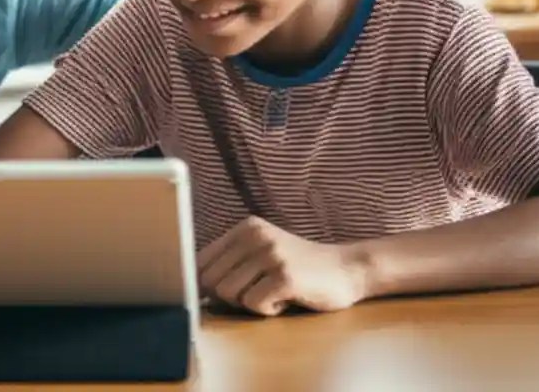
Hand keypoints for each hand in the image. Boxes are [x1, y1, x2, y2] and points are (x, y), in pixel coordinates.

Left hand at [197, 216, 366, 316]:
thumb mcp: (262, 253)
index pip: (201, 261)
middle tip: (257, 292)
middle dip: (229, 297)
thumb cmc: (300, 267)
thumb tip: (192, 287)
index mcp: (245, 228)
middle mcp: (255, 236)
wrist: (347, 269)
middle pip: (212, 281)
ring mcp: (271, 255)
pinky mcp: (285, 276)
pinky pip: (255, 305)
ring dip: (251, 303)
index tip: (214, 295)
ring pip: (230, 295)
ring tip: (273, 292)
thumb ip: (230, 263)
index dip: (202, 284)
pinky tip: (287, 298)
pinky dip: (269, 310)